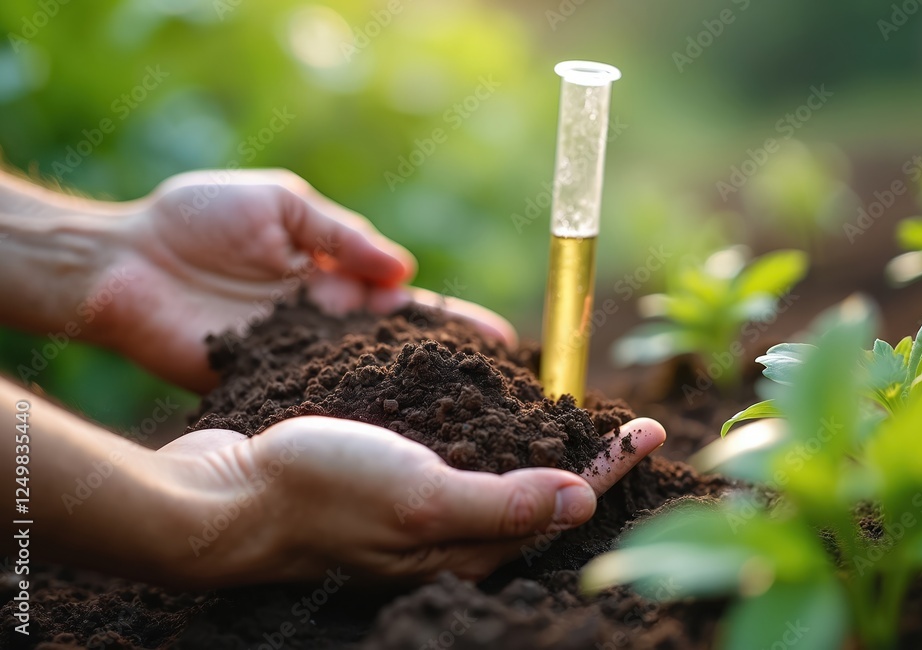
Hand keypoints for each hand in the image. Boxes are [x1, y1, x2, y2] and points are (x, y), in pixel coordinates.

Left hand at [87, 169, 515, 391]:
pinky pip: (311, 400)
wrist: (121, 260)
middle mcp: (324, 324)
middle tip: (505, 399)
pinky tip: (389, 441)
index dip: (452, 323)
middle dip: (448, 373)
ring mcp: (294, 358)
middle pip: (396, 353)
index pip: (406, 305)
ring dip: (410, 402)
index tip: (502, 341)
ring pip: (363, 383)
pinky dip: (348, 419)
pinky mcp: (259, 384)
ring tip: (465, 427)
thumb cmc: (196, 217)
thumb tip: (405, 270)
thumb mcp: (283, 203)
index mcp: (334, 278)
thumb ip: (343, 235)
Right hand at [155, 416, 665, 587]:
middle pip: (539, 498)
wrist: (228, 497)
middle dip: (586, 462)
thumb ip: (501, 503)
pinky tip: (487, 411)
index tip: (652, 429)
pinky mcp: (391, 487)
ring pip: (499, 479)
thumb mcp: (420, 496)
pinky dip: (486, 436)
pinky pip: (456, 463)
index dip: (610, 467)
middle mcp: (451, 534)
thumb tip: (582, 501)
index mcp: (467, 543)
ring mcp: (419, 513)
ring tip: (569, 413)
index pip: (561, 504)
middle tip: (622, 424)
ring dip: (540, 447)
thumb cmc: (320, 495)